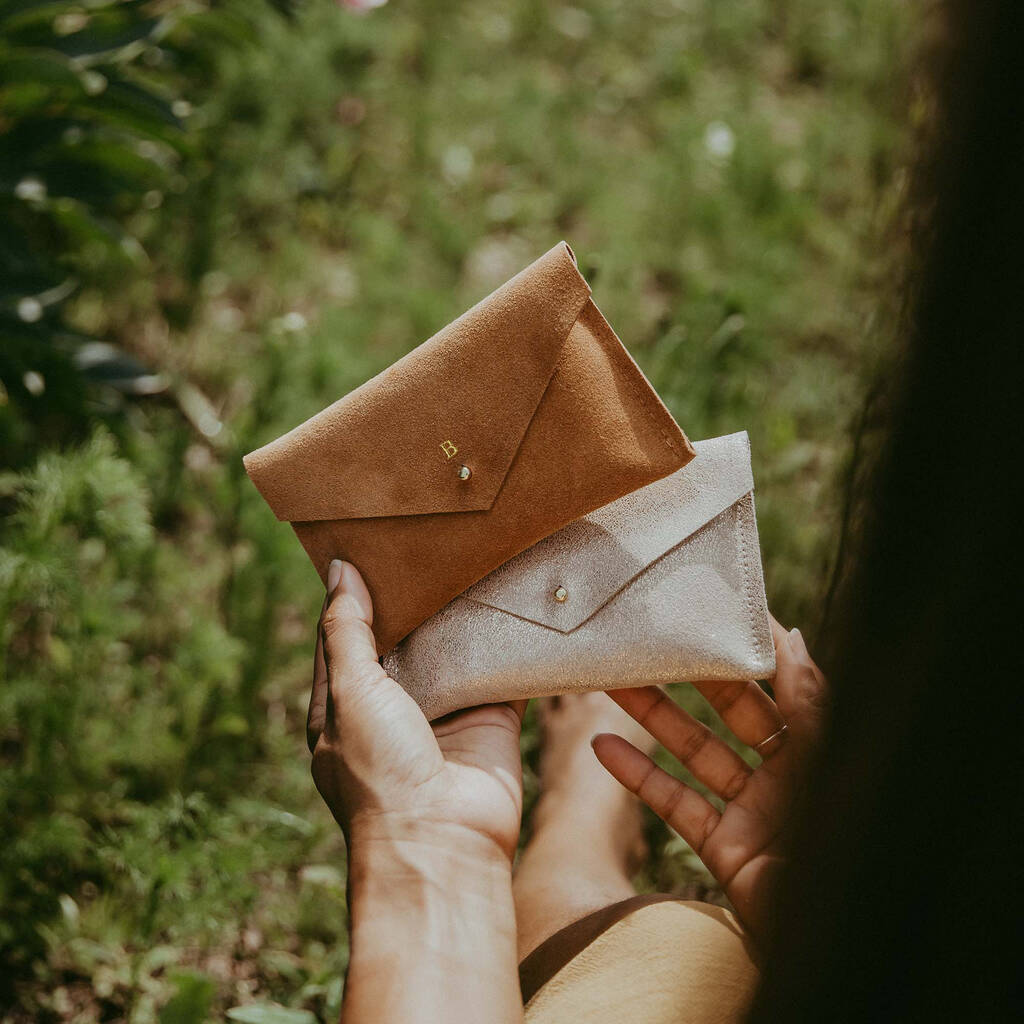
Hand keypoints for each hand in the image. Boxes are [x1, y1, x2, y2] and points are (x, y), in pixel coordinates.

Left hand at [307, 559, 526, 860]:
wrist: (444, 843)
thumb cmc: (380, 774)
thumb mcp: (349, 694)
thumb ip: (347, 633)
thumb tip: (339, 571)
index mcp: (346, 703)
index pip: (346, 634)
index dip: (354, 592)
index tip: (368, 542)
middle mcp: (394, 703)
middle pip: (404, 636)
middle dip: (416, 596)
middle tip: (430, 537)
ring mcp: (444, 709)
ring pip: (453, 646)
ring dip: (462, 611)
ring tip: (474, 551)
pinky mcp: (490, 714)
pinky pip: (500, 667)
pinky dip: (507, 637)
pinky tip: (515, 594)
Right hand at [592, 616, 826, 941]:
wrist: (838, 946)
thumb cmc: (848, 848)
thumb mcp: (829, 764)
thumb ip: (808, 702)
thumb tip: (789, 633)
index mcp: (821, 749)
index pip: (781, 684)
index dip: (748, 648)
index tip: (712, 607)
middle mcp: (787, 775)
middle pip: (729, 710)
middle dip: (687, 675)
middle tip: (649, 636)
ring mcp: (753, 812)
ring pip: (694, 751)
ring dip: (652, 716)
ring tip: (610, 679)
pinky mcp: (724, 849)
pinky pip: (675, 803)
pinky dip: (638, 776)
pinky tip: (603, 748)